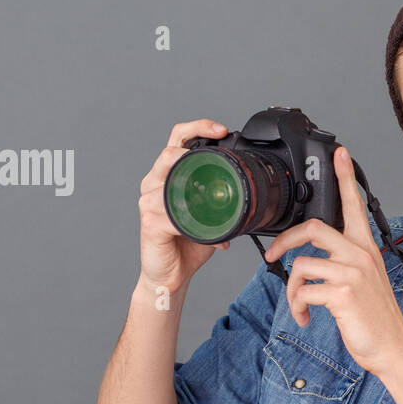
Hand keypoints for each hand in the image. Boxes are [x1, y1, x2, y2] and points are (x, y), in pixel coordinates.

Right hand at [136, 118, 232, 296]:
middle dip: (196, 144)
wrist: (171, 276)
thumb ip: (223, 204)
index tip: (221, 130)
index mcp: (168, 177)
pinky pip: (173, 215)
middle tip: (222, 146)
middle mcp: (154, 185)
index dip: (198, 127)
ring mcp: (150, 202)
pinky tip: (206, 229)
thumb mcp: (211, 218)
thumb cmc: (187, 244)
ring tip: (214, 193)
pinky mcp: (150, 222)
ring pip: (170, 180)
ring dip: (196, 185)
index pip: (178, 140)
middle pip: (171, 152)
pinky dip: (193, 221)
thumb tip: (252, 199)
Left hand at [263, 146, 402, 378]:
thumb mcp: (364, 281)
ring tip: (301, 305)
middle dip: (285, 241)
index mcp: (365, 248)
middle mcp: (360, 255)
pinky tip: (306, 317)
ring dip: (291, 290)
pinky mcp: (342, 293)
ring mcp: (352, 273)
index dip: (345, 177)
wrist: (391, 346)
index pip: (354, 205)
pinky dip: (298, 307)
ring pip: (301, 266)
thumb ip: (344, 263)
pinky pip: (303, 291)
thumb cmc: (375, 317)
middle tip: (273, 255)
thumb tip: (311, 262)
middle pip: (313, 228)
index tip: (339, 154)